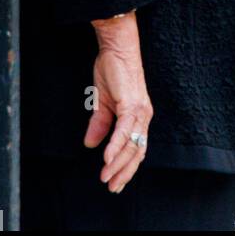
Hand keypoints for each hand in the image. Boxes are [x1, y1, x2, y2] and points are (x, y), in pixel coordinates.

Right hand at [84, 12, 152, 192]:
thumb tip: (90, 145)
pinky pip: (124, 129)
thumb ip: (100, 124)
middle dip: (125, 172)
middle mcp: (143, 115)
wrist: (117, 47)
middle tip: (113, 188)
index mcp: (138, 116)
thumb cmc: (113, 71)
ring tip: (106, 177)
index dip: (128, 167)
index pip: (137, 148)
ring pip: (132, 144)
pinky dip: (115, 146)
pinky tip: (107, 158)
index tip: (116, 183)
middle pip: (138, 151)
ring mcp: (139, 110)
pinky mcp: (131, 103)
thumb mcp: (103, 103)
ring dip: (118, 163)